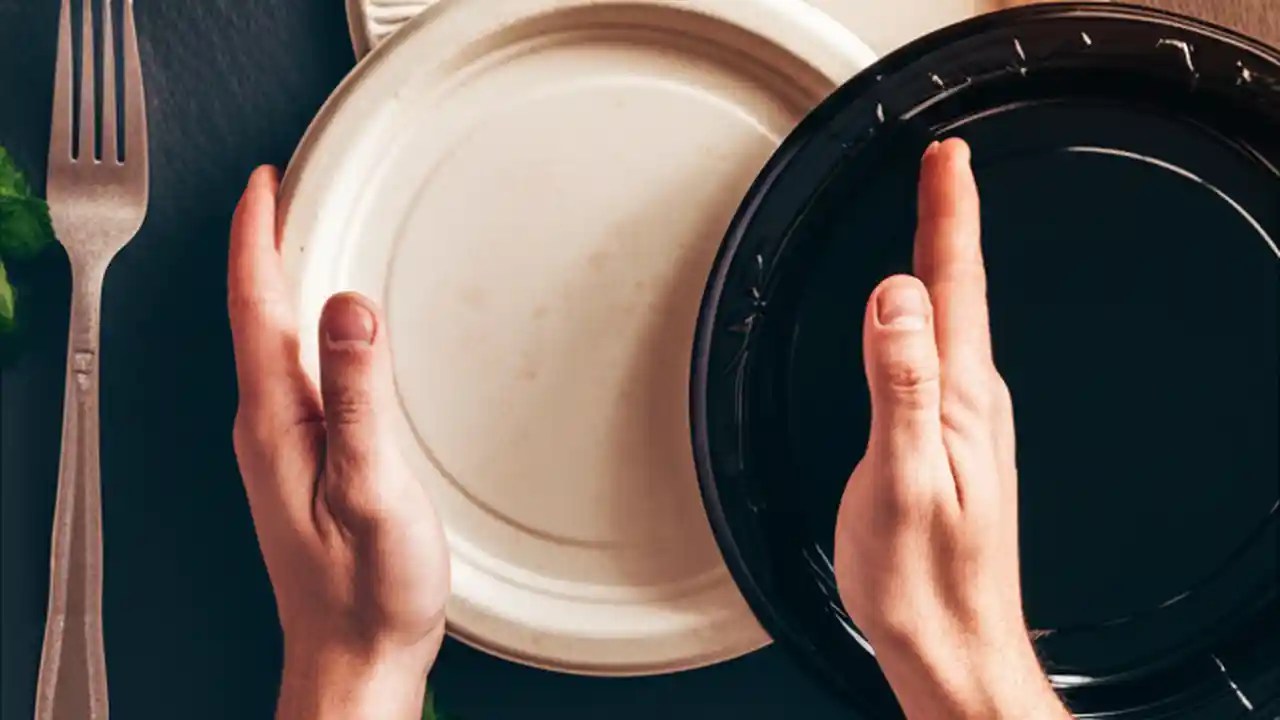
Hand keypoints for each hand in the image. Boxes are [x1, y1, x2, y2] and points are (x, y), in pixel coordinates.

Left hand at [227, 167, 450, 719]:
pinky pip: (297, 374)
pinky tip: (332, 332)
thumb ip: (358, 396)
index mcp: (276, 421)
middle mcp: (268, 427)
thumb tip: (347, 305)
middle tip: (287, 192)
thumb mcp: (372, 485)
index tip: (266, 183)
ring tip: (307, 240)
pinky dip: (307, 331)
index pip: (255, 306)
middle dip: (266, 246)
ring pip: (275, 343)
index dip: (257, 237)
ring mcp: (284, 447)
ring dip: (284, 285)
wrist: (357, 654)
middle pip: (257, 314)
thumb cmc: (368, 587)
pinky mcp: (307, 463)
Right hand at [833, 140, 1068, 718]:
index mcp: (957, 400)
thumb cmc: (921, 580)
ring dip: (946, 264)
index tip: (946, 158)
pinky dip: (933, 316)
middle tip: (943, 165)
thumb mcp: (901, 478)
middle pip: (961, 291)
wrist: (951, 647)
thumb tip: (896, 297)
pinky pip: (941, 358)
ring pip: (953, 322)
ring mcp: (965, 426)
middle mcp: (970, 404)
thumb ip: (898, 383)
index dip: (949, 215)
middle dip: (949, 220)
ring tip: (937, 221)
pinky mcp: (950, 446)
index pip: (957, 286)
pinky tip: (924, 319)